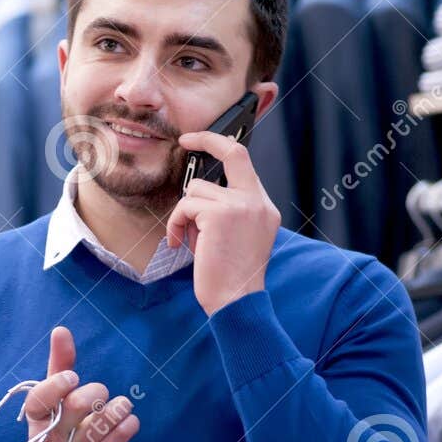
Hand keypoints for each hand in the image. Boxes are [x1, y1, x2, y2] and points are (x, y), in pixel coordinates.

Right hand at [20, 326, 138, 441]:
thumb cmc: (58, 426)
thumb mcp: (55, 398)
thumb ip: (59, 365)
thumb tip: (61, 330)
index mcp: (38, 418)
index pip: (37, 402)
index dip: (54, 388)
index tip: (72, 377)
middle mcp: (49, 438)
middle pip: (70, 413)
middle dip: (91, 397)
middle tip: (101, 393)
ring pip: (91, 435)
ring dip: (112, 414)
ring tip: (124, 404)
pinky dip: (122, 433)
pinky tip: (131, 422)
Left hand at [166, 130, 279, 314]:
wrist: (236, 301)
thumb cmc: (231, 277)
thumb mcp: (238, 237)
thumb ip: (227, 211)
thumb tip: (198, 193)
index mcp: (264, 207)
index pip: (245, 162)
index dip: (221, 145)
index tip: (201, 140)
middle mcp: (257, 202)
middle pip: (231, 153)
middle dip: (205, 139)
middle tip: (184, 140)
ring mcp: (241, 205)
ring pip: (196, 190)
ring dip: (185, 215)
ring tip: (191, 240)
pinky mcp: (220, 214)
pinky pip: (186, 206)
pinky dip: (177, 225)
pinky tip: (180, 243)